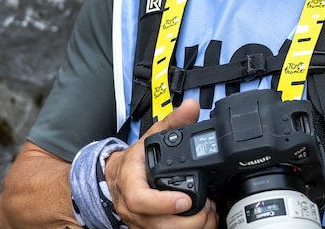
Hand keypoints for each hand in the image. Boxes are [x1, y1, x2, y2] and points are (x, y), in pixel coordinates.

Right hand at [105, 100, 218, 227]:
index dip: (162, 203)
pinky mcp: (148, 228)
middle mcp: (132, 206)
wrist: (115, 177)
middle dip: (186, 222)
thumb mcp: (151, 137)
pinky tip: (202, 222)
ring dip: (190, 228)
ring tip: (209, 215)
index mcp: (130, 182)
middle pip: (156, 223)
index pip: (140, 199)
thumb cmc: (134, 161)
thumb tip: (191, 107)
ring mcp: (140, 220)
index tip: (185, 200)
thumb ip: (173, 122)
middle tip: (207, 210)